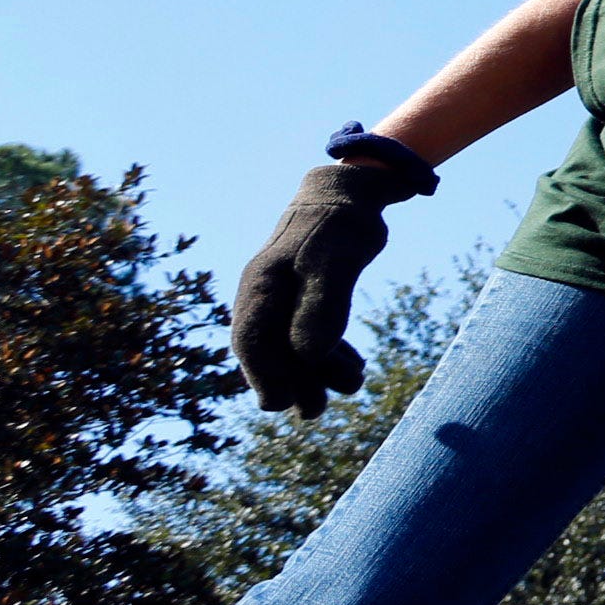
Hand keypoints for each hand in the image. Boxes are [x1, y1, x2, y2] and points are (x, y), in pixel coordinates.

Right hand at [232, 162, 424, 415]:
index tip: (279, 405)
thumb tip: (309, 355)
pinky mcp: (305, 292)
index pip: (251, 341)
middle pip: (269, 349)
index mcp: (260, 285)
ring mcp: (283, 293)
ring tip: (351, 386)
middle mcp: (264, 292)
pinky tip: (353, 368)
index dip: (262, 377)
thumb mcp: (336, 263)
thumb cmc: (341, 225)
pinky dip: (328, 352)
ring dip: (316, 370)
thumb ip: (323, 307)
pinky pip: (309, 331)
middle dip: (291, 382)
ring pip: (291, 343)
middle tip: (315, 413)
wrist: (351, 191)